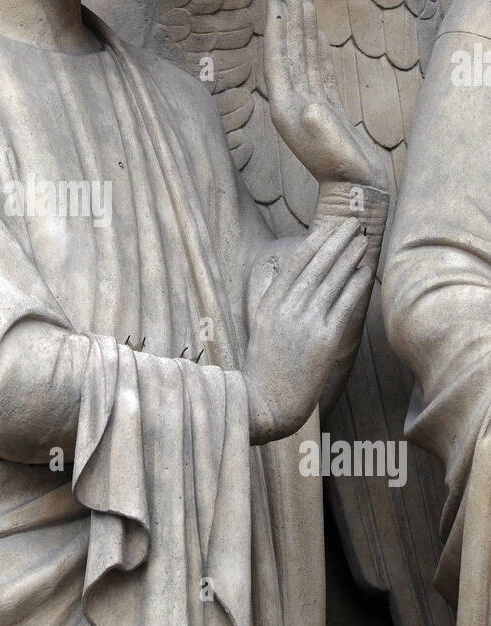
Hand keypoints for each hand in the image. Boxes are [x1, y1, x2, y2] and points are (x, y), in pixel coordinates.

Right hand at [244, 217, 373, 442]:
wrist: (265, 402)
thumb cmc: (263, 368)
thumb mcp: (259, 326)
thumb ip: (268, 299)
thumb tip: (279, 274)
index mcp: (269, 303)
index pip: (296, 263)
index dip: (316, 241)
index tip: (330, 226)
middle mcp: (287, 308)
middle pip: (317, 265)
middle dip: (336, 240)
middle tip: (352, 223)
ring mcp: (306, 323)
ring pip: (332, 280)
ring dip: (350, 257)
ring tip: (362, 239)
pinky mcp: (324, 340)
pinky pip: (344, 305)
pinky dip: (356, 285)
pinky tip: (366, 271)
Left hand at [264, 0, 386, 189]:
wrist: (357, 190)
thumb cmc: (345, 170)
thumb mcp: (331, 148)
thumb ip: (319, 125)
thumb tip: (310, 108)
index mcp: (286, 110)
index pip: (276, 62)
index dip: (276, 32)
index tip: (274, 4)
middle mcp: (293, 104)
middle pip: (287, 55)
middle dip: (287, 25)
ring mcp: (309, 105)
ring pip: (303, 60)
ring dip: (302, 32)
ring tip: (302, 4)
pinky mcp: (327, 108)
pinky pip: (319, 71)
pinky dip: (317, 51)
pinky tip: (316, 35)